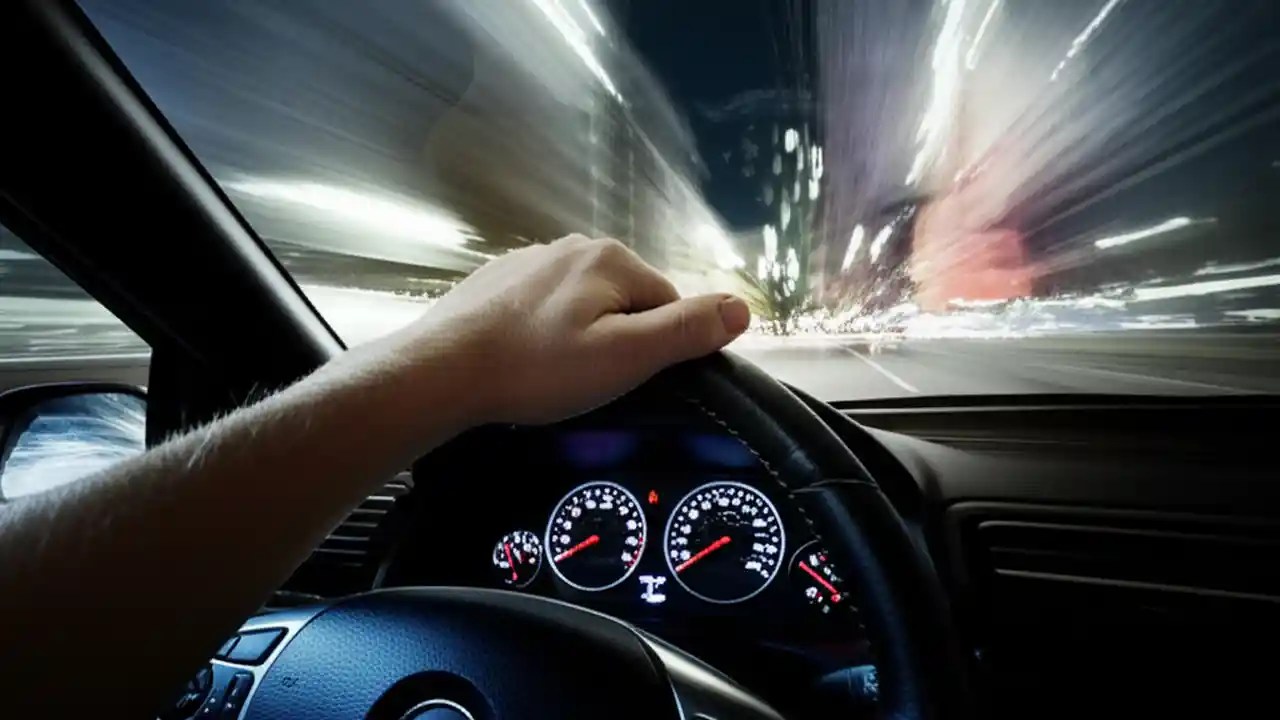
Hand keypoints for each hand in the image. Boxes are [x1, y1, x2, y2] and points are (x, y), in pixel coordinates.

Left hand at [391, 235, 749, 424]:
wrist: (441, 371)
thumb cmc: (537, 369)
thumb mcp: (625, 357)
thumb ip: (686, 331)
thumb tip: (743, 309)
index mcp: (612, 258)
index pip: (668, 304)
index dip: (654, 349)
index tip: (622, 378)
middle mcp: (574, 246)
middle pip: (626, 301)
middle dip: (616, 340)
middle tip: (584, 381)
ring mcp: (531, 259)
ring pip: (583, 305)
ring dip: (578, 337)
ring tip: (549, 374)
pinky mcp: (498, 280)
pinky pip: (543, 307)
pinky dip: (542, 333)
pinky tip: (523, 360)